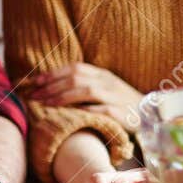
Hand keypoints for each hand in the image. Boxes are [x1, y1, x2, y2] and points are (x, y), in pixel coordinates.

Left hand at [20, 64, 141, 118]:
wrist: (149, 115)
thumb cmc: (121, 103)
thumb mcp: (103, 89)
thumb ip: (83, 86)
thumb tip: (53, 87)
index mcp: (102, 74)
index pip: (74, 68)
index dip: (52, 74)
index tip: (34, 82)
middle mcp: (107, 82)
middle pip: (76, 78)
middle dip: (51, 86)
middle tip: (33, 95)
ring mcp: (115, 96)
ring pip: (86, 91)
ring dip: (63, 97)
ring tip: (45, 104)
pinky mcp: (120, 112)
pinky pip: (101, 109)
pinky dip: (84, 110)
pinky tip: (69, 114)